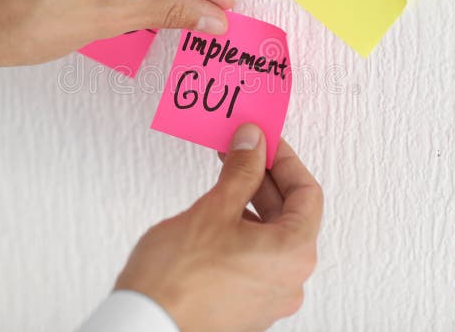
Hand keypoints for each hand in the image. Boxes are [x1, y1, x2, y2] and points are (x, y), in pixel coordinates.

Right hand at [115, 124, 322, 331]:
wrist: (147, 324)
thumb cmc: (177, 279)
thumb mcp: (214, 209)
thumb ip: (242, 171)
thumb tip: (253, 143)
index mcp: (294, 254)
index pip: (307, 193)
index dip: (284, 160)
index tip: (263, 141)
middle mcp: (291, 280)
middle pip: (290, 215)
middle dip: (264, 180)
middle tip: (240, 153)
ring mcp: (270, 297)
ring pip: (271, 238)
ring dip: (252, 205)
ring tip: (225, 181)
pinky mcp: (247, 307)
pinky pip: (256, 259)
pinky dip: (243, 232)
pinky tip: (218, 216)